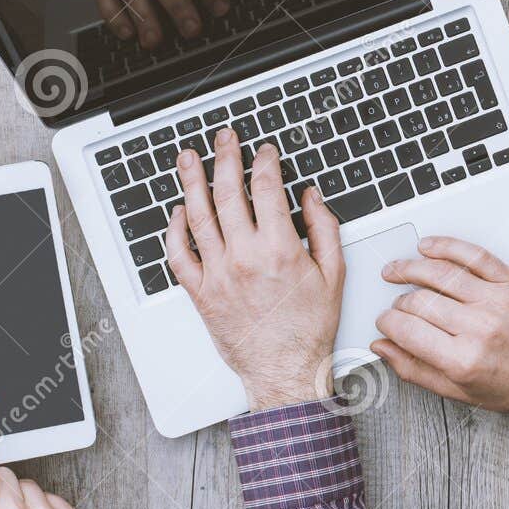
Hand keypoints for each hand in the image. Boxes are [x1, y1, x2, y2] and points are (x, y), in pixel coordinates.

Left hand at [165, 129, 346, 410]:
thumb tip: (311, 198)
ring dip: (192, 182)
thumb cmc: (309, 329)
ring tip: (189, 158)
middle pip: (227, 194)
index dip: (265, 163)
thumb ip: (324, 230)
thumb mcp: (334, 275)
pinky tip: (178, 212)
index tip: (265, 152)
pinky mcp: (201, 292)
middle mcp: (244, 257)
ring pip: (198, 217)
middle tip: (225, 139)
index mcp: (279, 249)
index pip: (266, 190)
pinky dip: (175, 230)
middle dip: (226, 159)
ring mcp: (217, 274)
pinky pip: (179, 255)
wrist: (284, 370)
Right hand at [371, 238, 508, 414]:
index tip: (385, 321)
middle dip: (399, 302)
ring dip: (411, 268)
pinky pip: (474, 255)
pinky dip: (447, 246)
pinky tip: (429, 248)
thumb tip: (383, 346)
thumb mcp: (457, 391)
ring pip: (441, 273)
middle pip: (420, 301)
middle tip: (396, 305)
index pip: (407, 330)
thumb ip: (414, 369)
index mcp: (462, 360)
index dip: (387, 322)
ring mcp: (496, 301)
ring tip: (397, 270)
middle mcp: (479, 328)